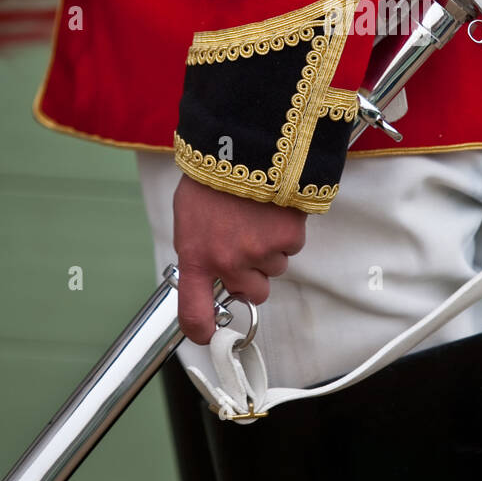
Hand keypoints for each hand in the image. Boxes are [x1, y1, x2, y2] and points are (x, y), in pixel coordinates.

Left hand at [173, 174, 306, 342]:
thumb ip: (199, 250)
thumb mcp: (189, 217)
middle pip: (253, 293)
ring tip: (257, 216)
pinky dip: (286, 231)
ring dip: (270, 249)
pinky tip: (273, 209)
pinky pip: (292, 246)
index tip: (209, 335)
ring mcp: (260, 252)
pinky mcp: (288, 237)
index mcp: (197, 257)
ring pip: (275, 268)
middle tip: (247, 244)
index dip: (203, 331)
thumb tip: (210, 272)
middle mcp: (228, 262)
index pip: (194, 312)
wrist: (241, 145)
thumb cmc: (210, 178)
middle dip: (254, 275)